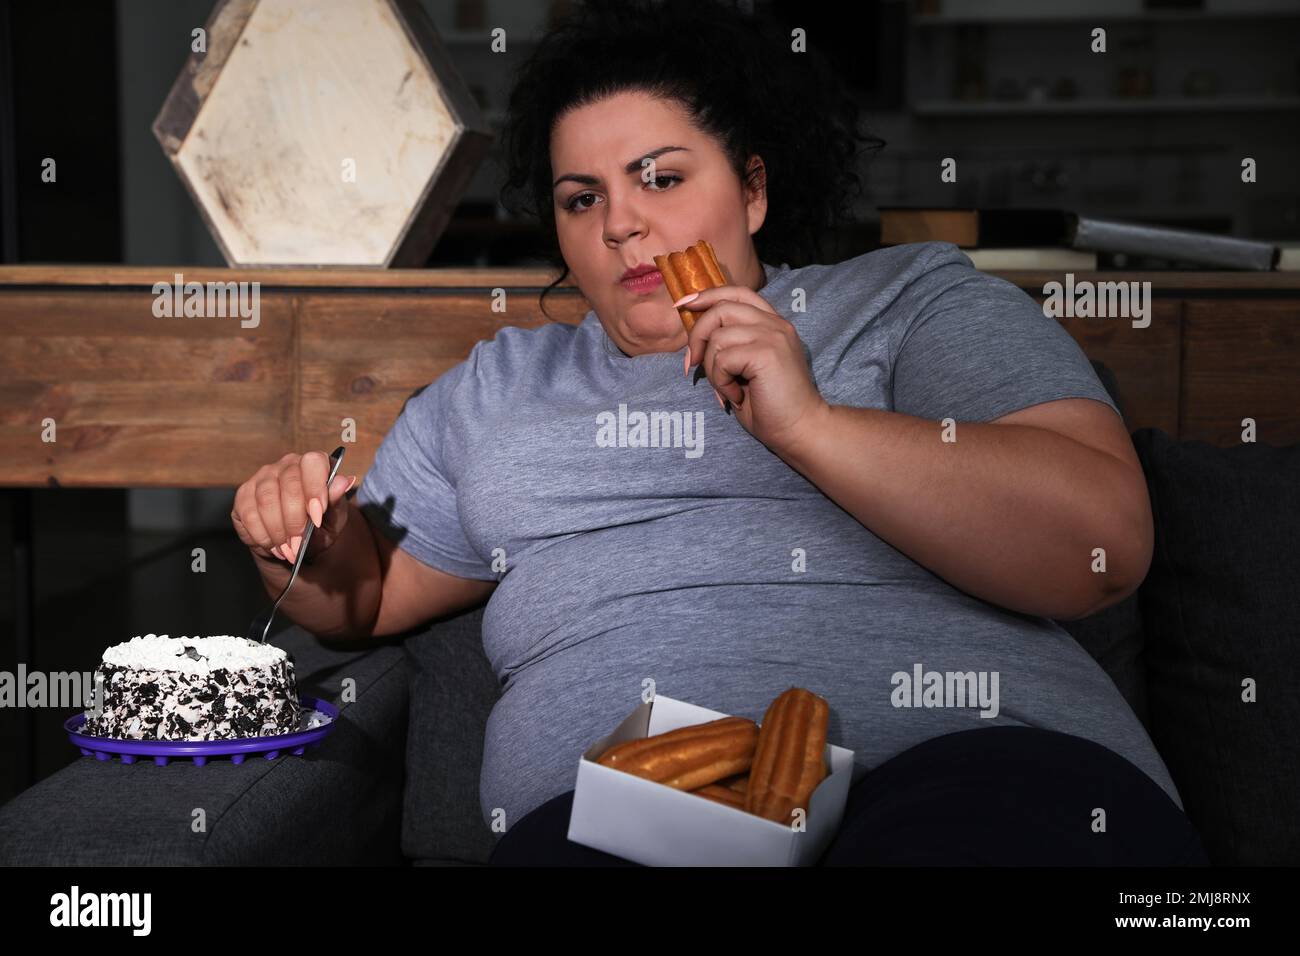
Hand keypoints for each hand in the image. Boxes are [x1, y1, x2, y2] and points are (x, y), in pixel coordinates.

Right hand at [231, 451, 356, 564]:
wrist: (298, 541)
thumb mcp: (333, 517)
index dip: (314, 488)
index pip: (313, 462)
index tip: (317, 516)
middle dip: (294, 521)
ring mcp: (263, 477)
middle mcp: (287, 465)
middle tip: (299, 544)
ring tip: (287, 549)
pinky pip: (248, 513)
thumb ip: (336, 501)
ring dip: (277, 531)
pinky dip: (261, 535)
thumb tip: (344, 481)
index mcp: (314, 464)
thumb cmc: (319, 525)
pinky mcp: (244, 493)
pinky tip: (272, 545)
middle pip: (288, 485)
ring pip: (266, 500)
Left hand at [681, 285, 829, 455]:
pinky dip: (721, 381)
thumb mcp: (745, 368)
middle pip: (721, 308)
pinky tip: (736, 396)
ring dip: (712, 368)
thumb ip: (730, 345)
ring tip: (727, 389)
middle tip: (692, 364)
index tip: (683, 305)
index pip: (737, 293)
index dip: (707, 295)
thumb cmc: (770, 406)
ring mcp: (773, 336)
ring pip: (718, 336)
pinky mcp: (767, 352)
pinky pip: (723, 358)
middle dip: (697, 336)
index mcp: (772, 324)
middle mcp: (775, 324)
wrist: (800, 429)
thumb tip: (695, 340)